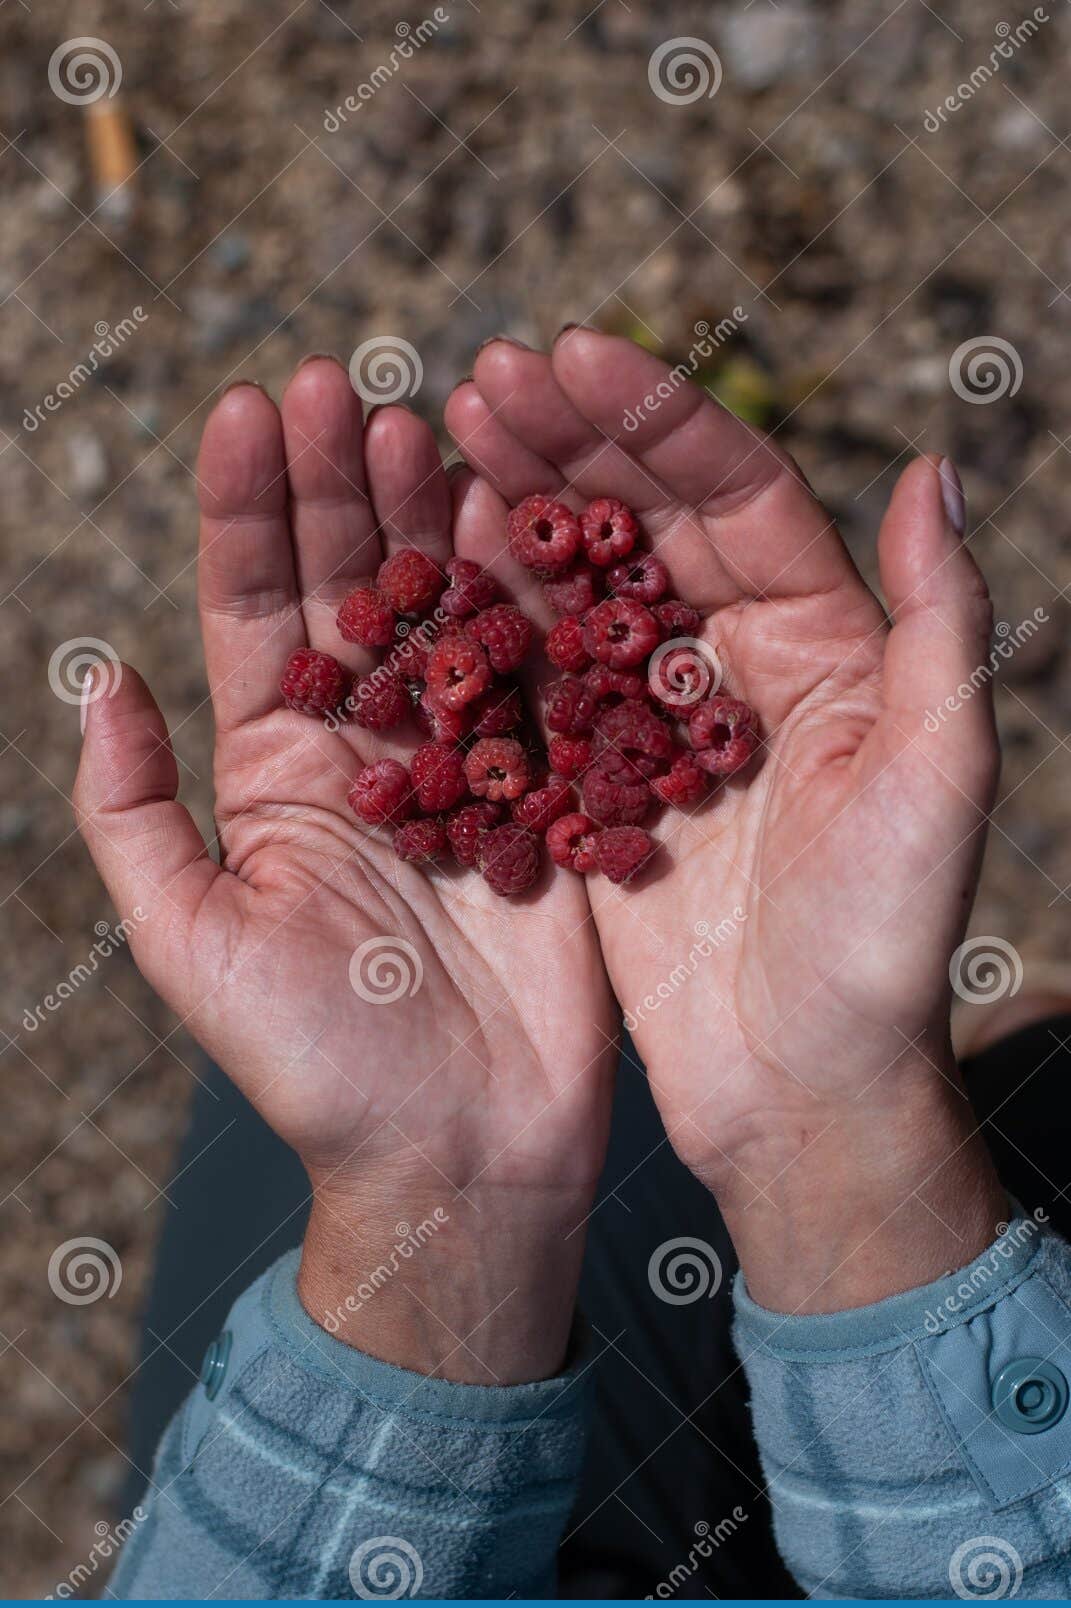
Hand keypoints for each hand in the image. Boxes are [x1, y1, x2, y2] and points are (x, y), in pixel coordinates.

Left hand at [74, 358, 616, 1378]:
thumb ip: (136, 810)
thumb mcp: (191, 939)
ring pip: (447, 605)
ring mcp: (468, 755)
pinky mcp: (551, 784)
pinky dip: (533, 586)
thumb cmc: (317, 1060)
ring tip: (425, 420)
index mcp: (278, 766)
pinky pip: (539, 671)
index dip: (247, 508)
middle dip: (339, 483)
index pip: (254, 607)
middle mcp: (369, 744)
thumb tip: (99, 675)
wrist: (461, 1148)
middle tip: (341, 389)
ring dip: (434, 512)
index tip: (250, 408)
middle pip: (350, 582)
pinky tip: (525, 507)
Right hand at [447, 329, 1006, 1310]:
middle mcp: (737, 669)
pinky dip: (484, 626)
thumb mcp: (939, 786)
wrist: (804, 1091)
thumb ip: (945, 630)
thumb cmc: (886, 948)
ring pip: (576, 592)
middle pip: (646, 526)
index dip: (660, 425)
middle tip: (482, 382)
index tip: (573, 355)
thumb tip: (935, 468)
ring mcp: (654, 727)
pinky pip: (532, 688)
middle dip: (570, 446)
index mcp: (825, 646)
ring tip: (434, 441)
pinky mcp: (593, 790)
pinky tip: (425, 569)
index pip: (739, 501)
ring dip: (513, 514)